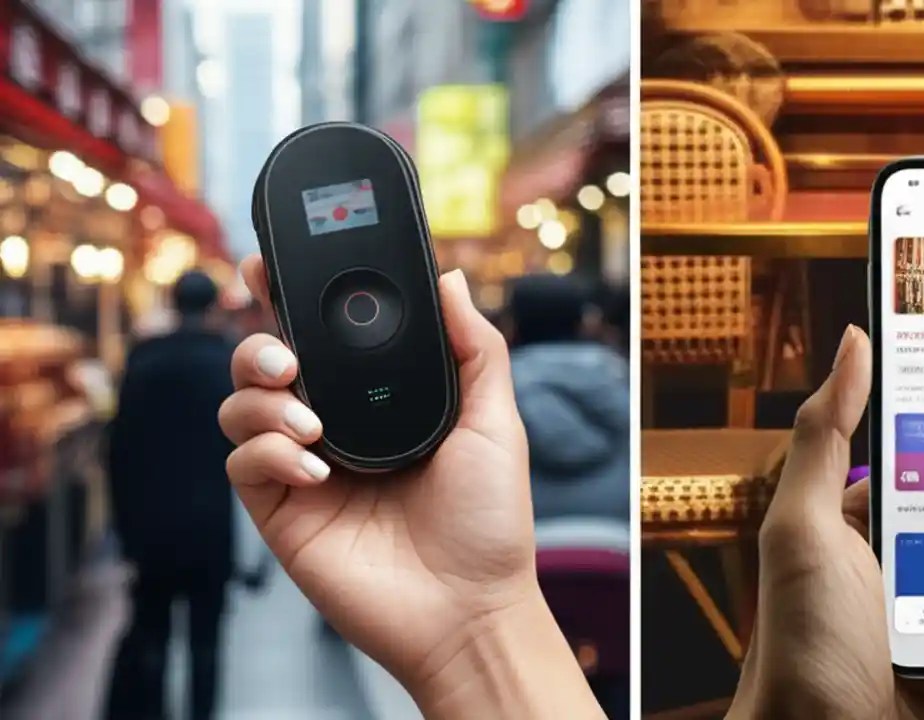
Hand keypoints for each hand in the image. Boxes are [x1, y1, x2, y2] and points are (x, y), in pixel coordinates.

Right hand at [218, 255, 600, 718]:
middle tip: (285, 357)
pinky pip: (243, 464)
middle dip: (260, 344)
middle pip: (268, 363)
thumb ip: (475, 347)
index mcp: (380, 400)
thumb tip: (450, 278)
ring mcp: (304, 468)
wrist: (469, 608)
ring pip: (241, 407)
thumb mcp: (497, 422)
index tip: (270, 263)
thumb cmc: (489, 520)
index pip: (325, 338)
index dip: (290, 299)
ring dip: (263, 401)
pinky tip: (315, 469)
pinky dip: (268, 454)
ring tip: (311, 423)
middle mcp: (335, 426)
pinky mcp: (282, 511)